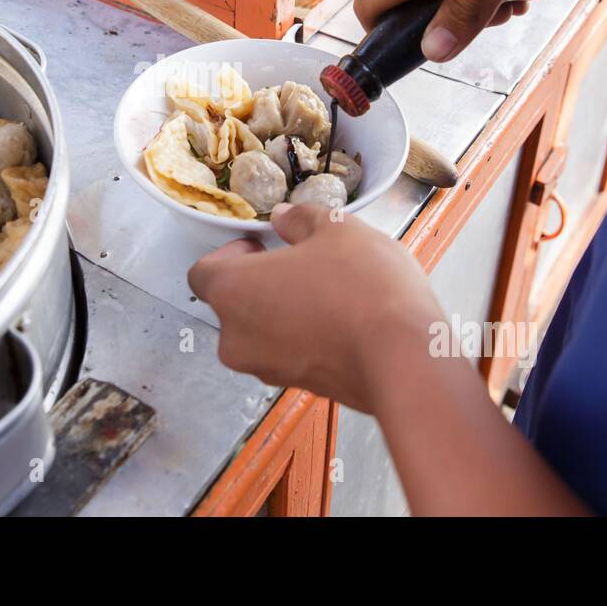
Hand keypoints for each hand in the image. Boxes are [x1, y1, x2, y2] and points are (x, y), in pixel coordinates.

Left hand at [187, 203, 442, 413]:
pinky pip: (288, 354)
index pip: (202, 272)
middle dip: (260, 283)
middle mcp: (235, 338)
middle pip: (232, 304)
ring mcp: (265, 370)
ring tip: (329, 293)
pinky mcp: (298, 389)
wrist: (405, 360)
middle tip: (301, 265)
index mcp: (230, 291)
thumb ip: (299, 219)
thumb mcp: (336, 229)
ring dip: (283, 311)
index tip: (263, 246)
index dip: (230, 253)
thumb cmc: (362, 285)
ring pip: (261, 332)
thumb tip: (282, 217)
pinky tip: (343, 321)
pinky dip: (304, 337)